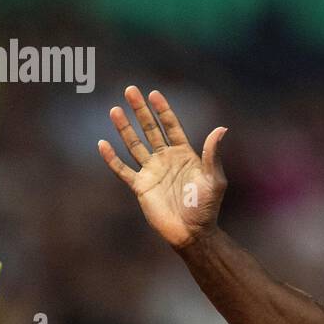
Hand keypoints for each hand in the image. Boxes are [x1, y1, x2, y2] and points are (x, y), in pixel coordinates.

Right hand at [98, 86, 227, 250]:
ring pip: (134, 145)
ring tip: (115, 110)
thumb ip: (213, 154)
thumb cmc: (207, 208)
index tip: (154, 94)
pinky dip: (111, 158)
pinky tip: (102, 144)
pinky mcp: (141, 186)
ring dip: (124, 128)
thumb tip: (221, 128)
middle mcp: (166, 160)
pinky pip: (122, 170)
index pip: (171, 127)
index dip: (163, 111)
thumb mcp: (214, 180)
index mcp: (184, 155)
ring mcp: (152, 172)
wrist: (193, 233)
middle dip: (141, 111)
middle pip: (151, 130)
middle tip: (130, 90)